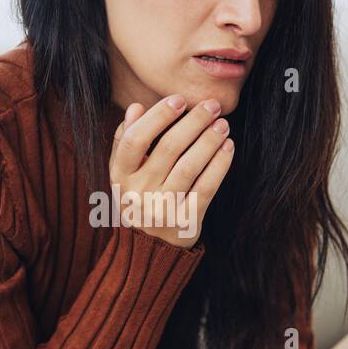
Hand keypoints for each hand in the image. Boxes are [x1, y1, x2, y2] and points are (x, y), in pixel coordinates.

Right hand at [108, 94, 234, 248]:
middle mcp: (137, 194)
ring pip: (190, 166)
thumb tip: (136, 107)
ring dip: (210, 140)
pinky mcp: (185, 221)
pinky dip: (219, 164)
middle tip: (212, 104)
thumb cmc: (140, 198)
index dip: (157, 116)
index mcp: (120, 177)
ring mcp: (162, 209)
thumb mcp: (124, 173)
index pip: (134, 140)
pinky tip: (228, 147)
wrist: (151, 248)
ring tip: (223, 124)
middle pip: (168, 148)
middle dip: (193, 122)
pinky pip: (206, 187)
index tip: (179, 100)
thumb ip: (126, 140)